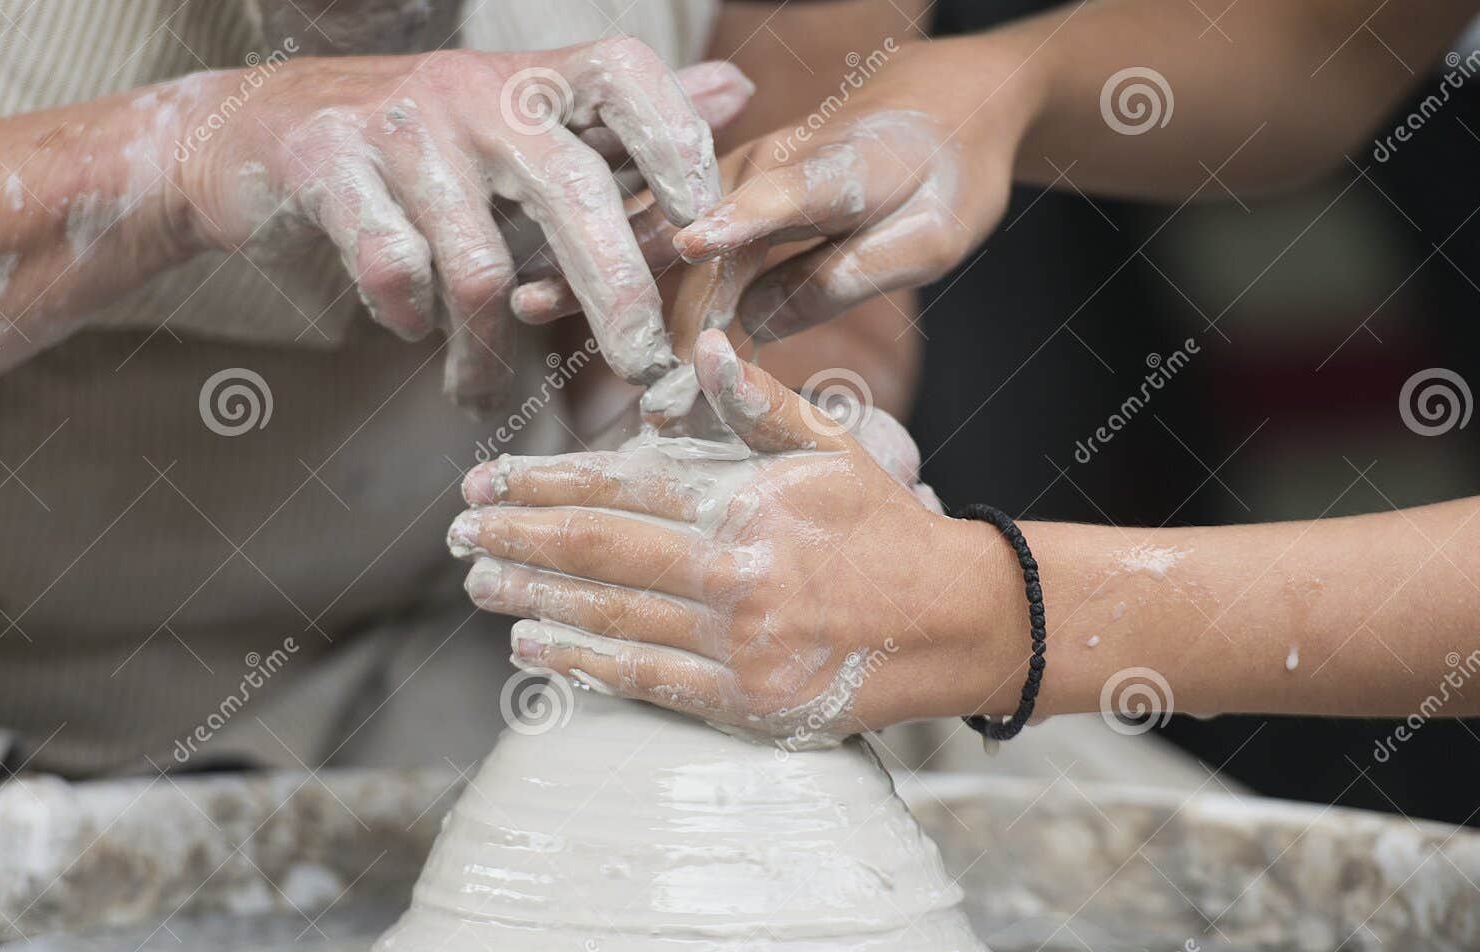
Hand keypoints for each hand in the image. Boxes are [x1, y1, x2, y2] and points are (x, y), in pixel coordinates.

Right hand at [169, 39, 749, 408]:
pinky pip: (394, 270)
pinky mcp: (328, 166)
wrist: (251, 132)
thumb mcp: (521, 122)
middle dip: (620, 296)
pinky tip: (412, 331)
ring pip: (480, 265)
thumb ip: (624, 122)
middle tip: (649, 371)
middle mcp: (472, 90)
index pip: (625, 76)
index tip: (709, 232)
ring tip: (485, 390)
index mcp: (530, 78)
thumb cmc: (416, 145)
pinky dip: (410, 319)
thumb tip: (735, 93)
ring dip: (491, 350)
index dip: (677, 145)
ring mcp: (398, 126)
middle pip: (572, 192)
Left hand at [446, 330, 987, 745]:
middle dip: (515, 540)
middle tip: (457, 533)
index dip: (540, 486)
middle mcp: (730, 572)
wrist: (958, 621)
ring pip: (606, 616)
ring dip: (530, 599)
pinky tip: (530, 647)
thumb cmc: (887, 529)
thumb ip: (759, 404)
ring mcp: (735, 642)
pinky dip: (579, 662)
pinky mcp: (744, 701)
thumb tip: (703, 349)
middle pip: (594, 552)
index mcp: (743, 504)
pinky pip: (643, 680)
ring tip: (478, 584)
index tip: (486, 483)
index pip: (617, 489)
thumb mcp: (833, 449)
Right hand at [511, 37, 1034, 347]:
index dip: (737, 222)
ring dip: (597, 267)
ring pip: (661, 223)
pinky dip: (614, 261)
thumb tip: (766, 323)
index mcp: (841, 169)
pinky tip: (548, 286)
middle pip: (692, 220)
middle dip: (631, 272)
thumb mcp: (934, 236)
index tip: (689, 245)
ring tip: (524, 302)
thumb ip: (853, 274)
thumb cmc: (951, 172)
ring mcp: (742, 174)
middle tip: (559, 314)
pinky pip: (664, 225)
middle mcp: (774, 166)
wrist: (955, 101)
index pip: (781, 196)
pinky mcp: (729, 188)